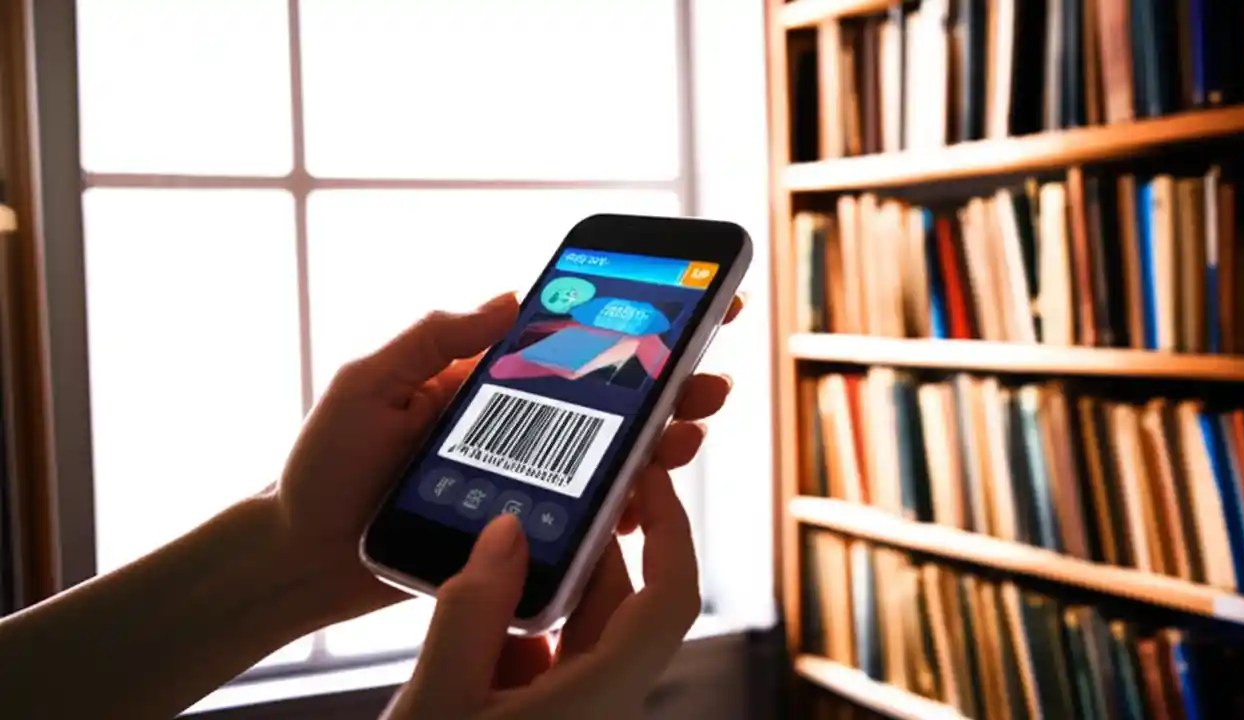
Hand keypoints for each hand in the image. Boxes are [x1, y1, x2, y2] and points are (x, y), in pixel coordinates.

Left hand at [269, 291, 741, 621]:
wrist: (301, 559)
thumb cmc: (325, 466)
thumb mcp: (368, 383)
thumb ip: (432, 339)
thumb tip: (510, 295)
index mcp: (483, 377)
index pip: (566, 336)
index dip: (628, 316)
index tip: (687, 298)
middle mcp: (514, 422)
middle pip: (608, 396)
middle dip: (668, 382)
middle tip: (712, 377)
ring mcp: (523, 475)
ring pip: (610, 452)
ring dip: (661, 438)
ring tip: (691, 429)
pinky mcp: (522, 525)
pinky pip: (588, 511)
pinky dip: (626, 501)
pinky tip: (649, 493)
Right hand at [381, 463, 699, 719]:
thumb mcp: (441, 702)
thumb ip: (473, 612)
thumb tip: (508, 530)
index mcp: (601, 697)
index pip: (670, 599)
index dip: (673, 529)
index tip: (647, 474)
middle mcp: (599, 703)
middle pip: (618, 603)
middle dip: (584, 543)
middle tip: (545, 483)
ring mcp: (569, 714)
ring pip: (573, 629)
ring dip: (537, 583)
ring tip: (494, 532)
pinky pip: (539, 658)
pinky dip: (511, 626)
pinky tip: (469, 602)